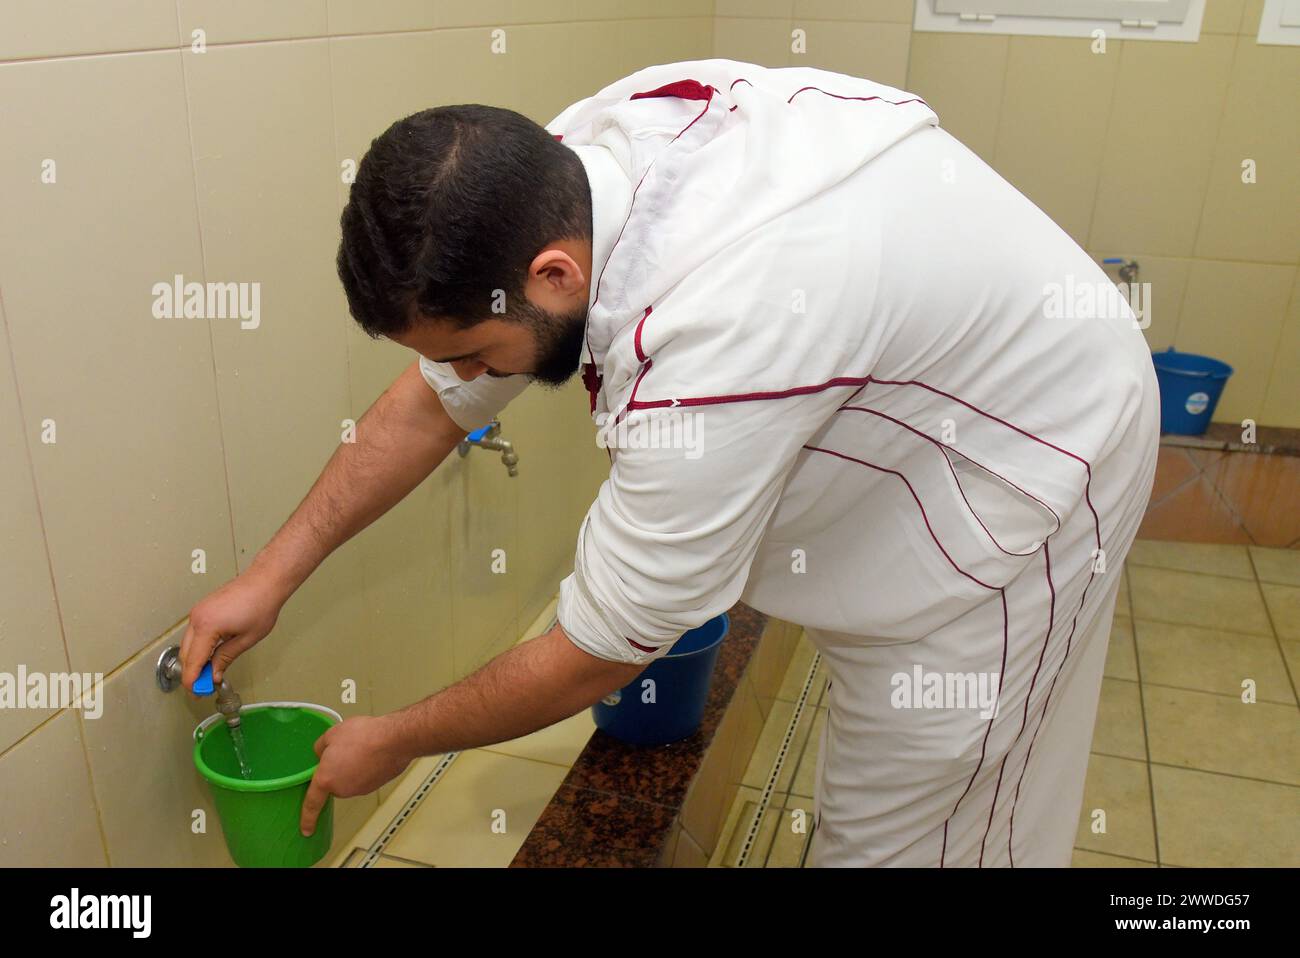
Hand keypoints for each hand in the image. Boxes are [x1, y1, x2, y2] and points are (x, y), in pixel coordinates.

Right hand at [180, 568, 284, 690]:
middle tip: (204, 687)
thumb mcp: (246, 639)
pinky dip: (198, 647)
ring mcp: (198, 612)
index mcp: (206, 626)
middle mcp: (197, 618)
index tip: (197, 693)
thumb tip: (214, 675)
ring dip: (195, 660)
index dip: (193, 680)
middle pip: (186, 654)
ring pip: (188, 644)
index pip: (193, 661)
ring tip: (209, 674)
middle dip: (192, 673)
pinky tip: (209, 657)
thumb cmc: (261, 605)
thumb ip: (226, 658)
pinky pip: (193, 634)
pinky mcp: (202, 609)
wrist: (265, 581)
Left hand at [300, 715, 413, 836]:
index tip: (306, 829)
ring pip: (350, 780)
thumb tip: (322, 752)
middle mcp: (343, 789)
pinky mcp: (375, 785)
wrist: (395, 740)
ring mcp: (361, 788)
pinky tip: (372, 752)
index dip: (307, 818)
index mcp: (326, 779)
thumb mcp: (332, 734)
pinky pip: (365, 778)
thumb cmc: (365, 737)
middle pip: (333, 784)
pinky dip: (366, 768)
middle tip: (341, 752)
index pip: (312, 804)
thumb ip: (321, 747)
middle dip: (336, 770)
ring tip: (360, 748)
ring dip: (352, 768)